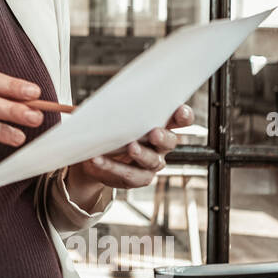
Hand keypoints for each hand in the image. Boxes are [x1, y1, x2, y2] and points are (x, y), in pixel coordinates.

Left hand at [65, 104, 194, 198]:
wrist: (93, 157)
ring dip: (142, 154)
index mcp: (160, 125)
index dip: (183, 116)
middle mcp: (159, 145)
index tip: (180, 111)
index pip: (179, 120)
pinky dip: (112, 167)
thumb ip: (114, 108)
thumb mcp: (111, 116)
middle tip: (154, 133)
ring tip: (131, 147)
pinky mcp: (136, 178)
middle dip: (163, 137)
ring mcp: (150, 163)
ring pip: (152, 161)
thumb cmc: (108, 131)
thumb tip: (101, 99)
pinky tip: (98, 160)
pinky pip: (129, 175)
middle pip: (170, 142)